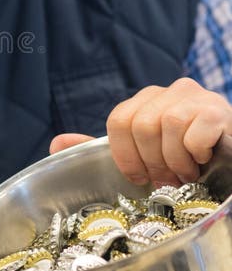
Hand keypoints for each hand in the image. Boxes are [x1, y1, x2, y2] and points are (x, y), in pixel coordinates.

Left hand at [50, 78, 231, 186]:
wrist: (230, 152)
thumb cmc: (187, 154)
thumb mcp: (145, 152)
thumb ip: (106, 148)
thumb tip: (56, 143)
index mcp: (147, 99)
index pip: (118, 120)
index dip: (125, 155)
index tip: (139, 177)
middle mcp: (170, 91)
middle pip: (140, 124)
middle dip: (152, 162)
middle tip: (167, 179)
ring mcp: (196, 97)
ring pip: (167, 126)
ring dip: (176, 162)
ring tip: (187, 173)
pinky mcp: (218, 110)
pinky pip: (195, 133)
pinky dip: (196, 154)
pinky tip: (203, 159)